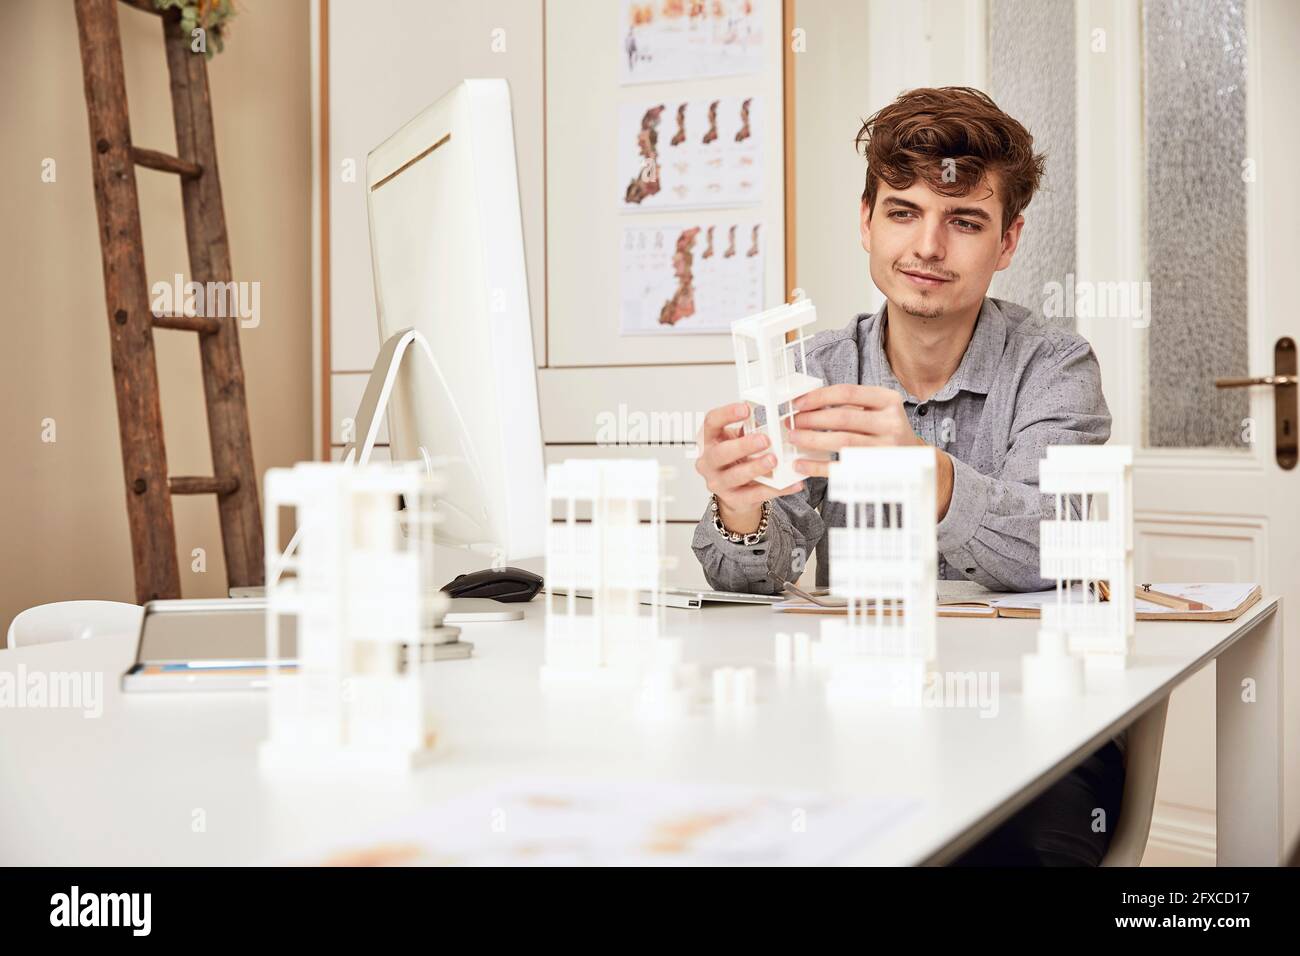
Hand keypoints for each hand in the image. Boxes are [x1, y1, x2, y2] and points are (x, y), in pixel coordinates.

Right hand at [696, 402, 804, 531]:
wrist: (734, 493)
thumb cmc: (736, 460)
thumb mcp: (737, 440)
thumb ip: (748, 429)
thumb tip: (771, 414)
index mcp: (708, 441)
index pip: (711, 423)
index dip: (726, 414)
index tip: (746, 409)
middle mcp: (708, 462)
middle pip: (720, 453)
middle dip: (743, 445)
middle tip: (765, 439)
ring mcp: (718, 483)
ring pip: (736, 476)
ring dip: (756, 467)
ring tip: (773, 460)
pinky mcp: (733, 500)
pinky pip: (755, 494)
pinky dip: (776, 489)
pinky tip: (792, 483)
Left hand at [785, 385, 921, 475]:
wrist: (917, 460)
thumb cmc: (888, 431)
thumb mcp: (878, 410)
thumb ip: (850, 405)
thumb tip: (807, 404)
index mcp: (888, 400)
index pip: (847, 392)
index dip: (818, 397)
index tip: (797, 403)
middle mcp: (890, 422)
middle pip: (842, 417)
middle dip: (811, 419)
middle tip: (791, 422)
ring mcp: (887, 447)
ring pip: (842, 442)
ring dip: (812, 439)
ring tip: (794, 438)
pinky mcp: (879, 470)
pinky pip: (842, 468)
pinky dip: (818, 466)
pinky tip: (802, 463)